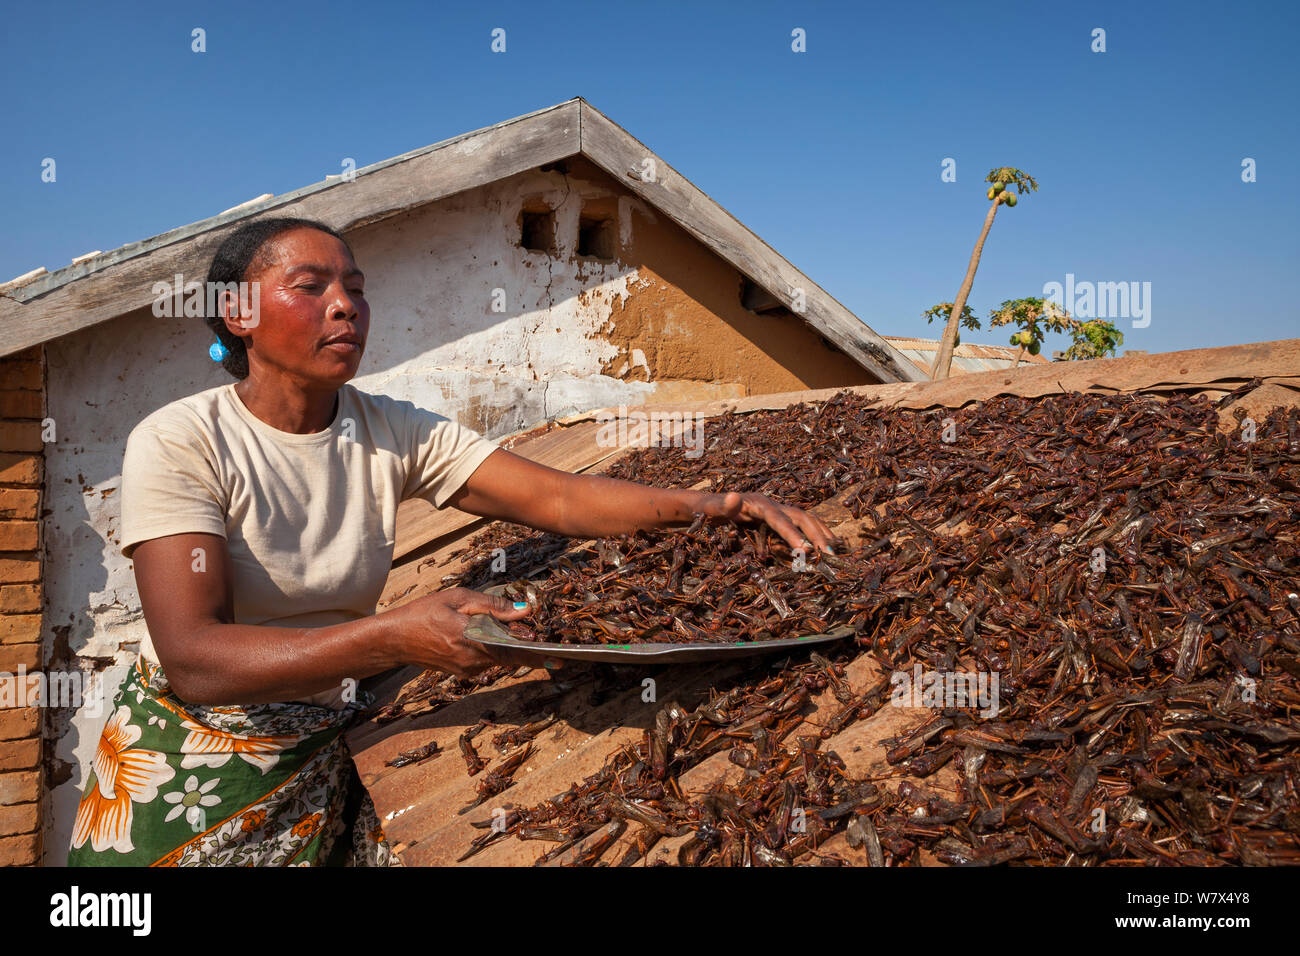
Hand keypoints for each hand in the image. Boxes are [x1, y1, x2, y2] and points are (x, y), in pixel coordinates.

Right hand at [386, 587, 562, 677]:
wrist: (394, 639)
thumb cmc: (424, 613)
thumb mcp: (458, 599)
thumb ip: (492, 605)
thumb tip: (524, 610)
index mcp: (473, 641)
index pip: (514, 652)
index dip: (538, 656)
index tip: (559, 660)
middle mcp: (473, 661)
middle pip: (510, 657)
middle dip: (528, 650)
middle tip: (550, 646)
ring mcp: (467, 670)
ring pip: (498, 659)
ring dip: (509, 648)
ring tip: (520, 634)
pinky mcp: (461, 672)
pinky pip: (486, 661)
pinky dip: (494, 650)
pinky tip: (490, 636)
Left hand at [697, 492, 840, 555]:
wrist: (703, 506)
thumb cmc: (704, 509)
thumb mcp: (708, 509)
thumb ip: (721, 506)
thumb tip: (734, 497)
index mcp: (757, 503)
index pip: (779, 518)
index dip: (792, 534)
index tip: (805, 550)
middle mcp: (770, 505)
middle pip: (800, 516)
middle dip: (815, 534)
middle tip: (829, 555)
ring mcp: (775, 511)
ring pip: (804, 519)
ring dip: (820, 534)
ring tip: (834, 552)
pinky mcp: (775, 520)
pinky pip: (798, 526)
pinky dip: (813, 534)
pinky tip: (824, 547)